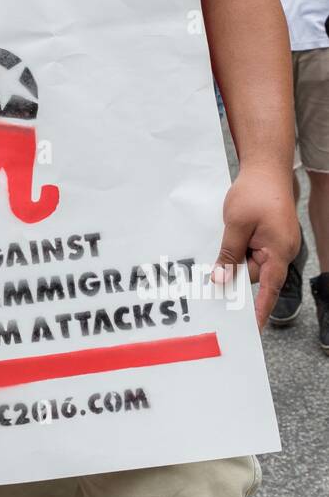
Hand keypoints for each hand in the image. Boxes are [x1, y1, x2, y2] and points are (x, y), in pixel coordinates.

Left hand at [213, 164, 299, 328]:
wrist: (266, 167)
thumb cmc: (255, 192)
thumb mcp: (236, 224)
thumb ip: (229, 254)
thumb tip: (221, 280)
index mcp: (279, 251)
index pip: (269, 288)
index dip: (259, 309)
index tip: (252, 329)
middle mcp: (281, 250)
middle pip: (254, 274)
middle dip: (235, 270)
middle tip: (213, 266)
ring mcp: (276, 243)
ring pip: (250, 261)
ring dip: (235, 254)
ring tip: (230, 232)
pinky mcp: (269, 235)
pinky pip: (251, 250)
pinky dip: (239, 246)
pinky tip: (232, 233)